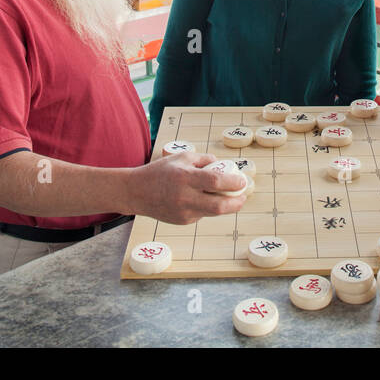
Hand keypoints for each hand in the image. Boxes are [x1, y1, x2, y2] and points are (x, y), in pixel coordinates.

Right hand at [127, 152, 247, 223]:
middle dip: (236, 203)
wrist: (137, 192)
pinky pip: (202, 214)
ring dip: (224, 205)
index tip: (242, 180)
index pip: (216, 182)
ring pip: (213, 212)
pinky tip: (202, 199)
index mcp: (185, 178)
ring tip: (228, 196)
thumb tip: (223, 165)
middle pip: (219, 206)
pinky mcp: (183, 221)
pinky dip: (207, 207)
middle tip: (243, 196)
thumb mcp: (182, 157)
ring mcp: (184, 212)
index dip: (233, 182)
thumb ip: (204, 160)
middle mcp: (185, 197)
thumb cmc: (160, 172)